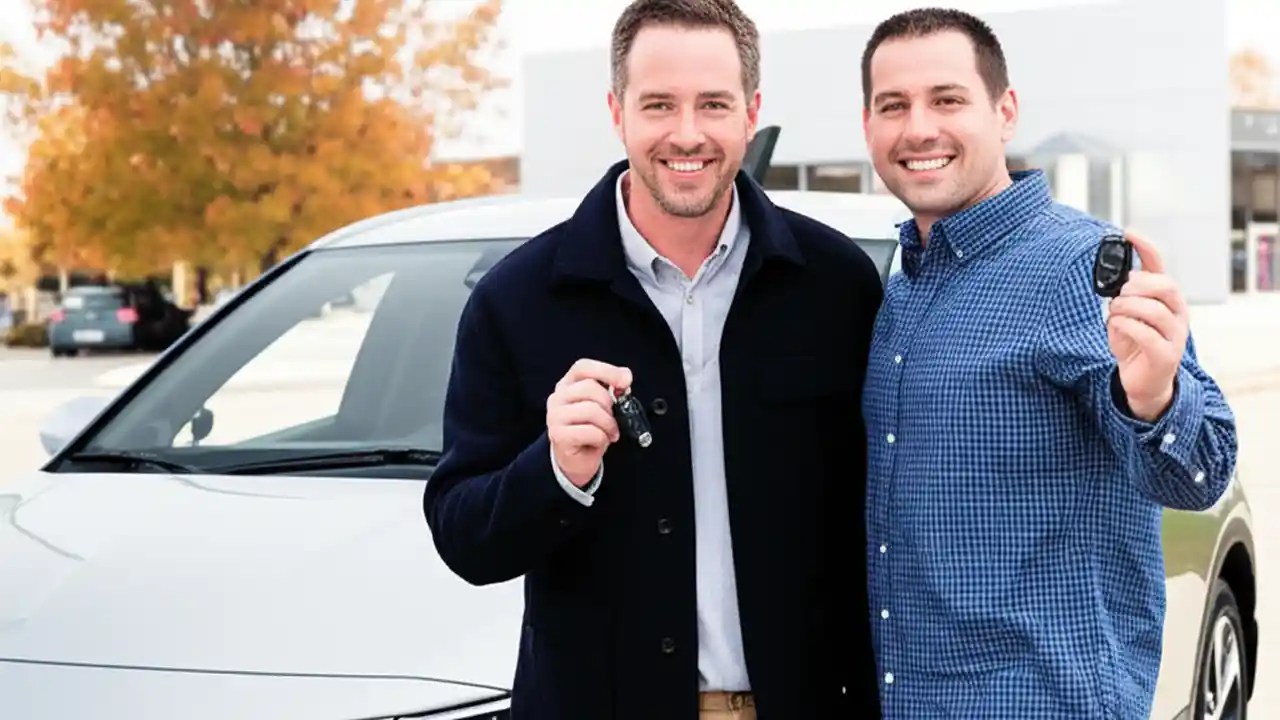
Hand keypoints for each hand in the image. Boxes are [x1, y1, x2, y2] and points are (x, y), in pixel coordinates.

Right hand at [546, 359, 631, 486]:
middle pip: (590, 388)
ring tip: (610, 432)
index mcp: (568, 384)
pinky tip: (599, 442)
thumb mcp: (603, 406)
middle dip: (610, 405)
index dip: (606, 371)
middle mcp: (557, 397)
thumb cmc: (590, 430)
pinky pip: (589, 431)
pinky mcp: (558, 435)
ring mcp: (554, 416)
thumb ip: (612, 389)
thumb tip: (625, 376)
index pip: (583, 367)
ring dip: (608, 424)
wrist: (576, 460)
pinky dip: (601, 438)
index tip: (625, 382)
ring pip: (591, 410)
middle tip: (615, 419)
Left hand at [1105, 231, 1188, 421]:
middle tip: (1117, 293)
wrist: (1144, 383)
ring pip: (1155, 309)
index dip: (1146, 248)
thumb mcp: (1123, 316)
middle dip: (1137, 285)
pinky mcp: (1166, 355)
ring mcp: (1175, 335)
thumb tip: (1113, 281)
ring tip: (1114, 313)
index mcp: (1166, 299)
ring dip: (1127, 307)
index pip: (1160, 267)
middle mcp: (1176, 313)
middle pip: (1164, 286)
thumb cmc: (1134, 345)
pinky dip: (1126, 327)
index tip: (1127, 233)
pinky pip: (1146, 334)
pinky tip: (1115, 326)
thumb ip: (1121, 299)